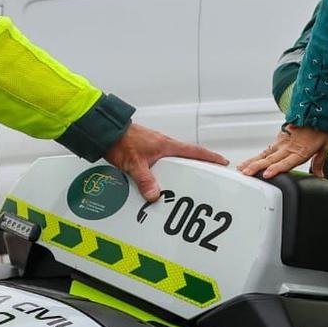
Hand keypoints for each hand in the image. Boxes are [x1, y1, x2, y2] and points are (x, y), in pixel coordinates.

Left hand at [104, 123, 226, 201]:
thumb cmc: (121, 140)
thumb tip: (155, 195)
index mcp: (167, 145)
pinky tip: (159, 178)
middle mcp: (163, 145)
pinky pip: (160, 161)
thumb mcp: (135, 163)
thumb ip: (145, 180)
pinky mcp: (145, 150)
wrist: (105, 131)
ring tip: (183, 181)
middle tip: (206, 175)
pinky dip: (165, 169)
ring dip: (179, 168)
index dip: (209, 157)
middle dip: (197, 165)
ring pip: (173, 159)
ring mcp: (154, 147)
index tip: (221, 161)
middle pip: (186, 156)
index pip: (194, 151)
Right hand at [238, 126, 327, 180]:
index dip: (276, 169)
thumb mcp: (325, 146)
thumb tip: (320, 174)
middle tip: (246, 173)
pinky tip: (247, 163)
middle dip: (257, 167)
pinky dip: (256, 157)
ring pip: (264, 155)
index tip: (266, 174)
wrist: (314, 110)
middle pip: (271, 159)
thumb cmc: (319, 128)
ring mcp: (281, 143)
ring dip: (252, 162)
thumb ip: (320, 161)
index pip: (286, 162)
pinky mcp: (278, 139)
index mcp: (300, 151)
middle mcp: (288, 148)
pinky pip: (266, 150)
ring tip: (242, 169)